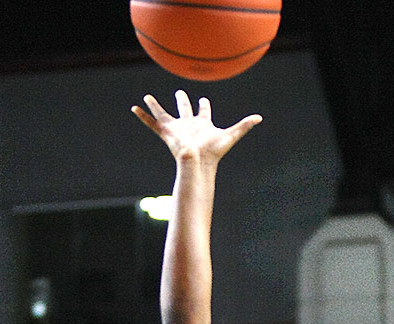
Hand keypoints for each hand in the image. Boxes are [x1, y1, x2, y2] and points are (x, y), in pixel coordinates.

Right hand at [131, 91, 261, 166]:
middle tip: (179, 92)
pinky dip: (143, 116)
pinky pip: (151, 123)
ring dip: (156, 105)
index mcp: (202, 124)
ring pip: (164, 114)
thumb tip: (260, 118)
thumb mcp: (232, 134)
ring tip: (148, 97)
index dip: (204, 105)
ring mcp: (177, 128)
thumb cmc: (214, 151)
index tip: (203, 99)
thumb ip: (245, 126)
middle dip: (182, 101)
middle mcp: (188, 125)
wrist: (197, 161)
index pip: (204, 111)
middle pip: (184, 109)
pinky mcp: (166, 132)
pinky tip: (134, 108)